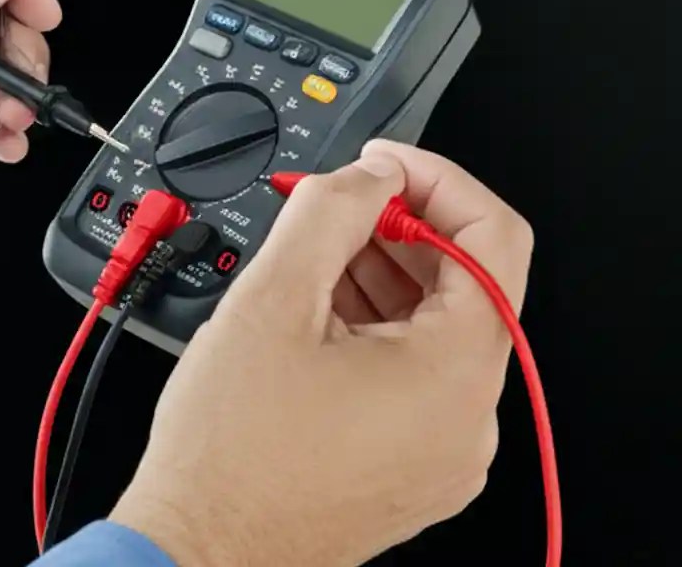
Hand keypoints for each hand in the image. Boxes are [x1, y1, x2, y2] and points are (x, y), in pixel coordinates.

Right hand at [110, 140, 534, 565]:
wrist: (201, 548)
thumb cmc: (229, 453)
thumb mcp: (273, 300)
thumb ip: (330, 212)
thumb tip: (366, 177)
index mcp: (454, 372)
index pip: (494, 238)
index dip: (437, 181)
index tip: (383, 167)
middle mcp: (467, 420)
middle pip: (464, 286)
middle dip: (396, 232)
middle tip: (330, 210)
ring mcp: (443, 455)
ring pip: (434, 336)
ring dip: (381, 283)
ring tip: (308, 268)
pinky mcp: (413, 474)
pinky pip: (414, 384)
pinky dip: (375, 338)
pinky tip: (315, 325)